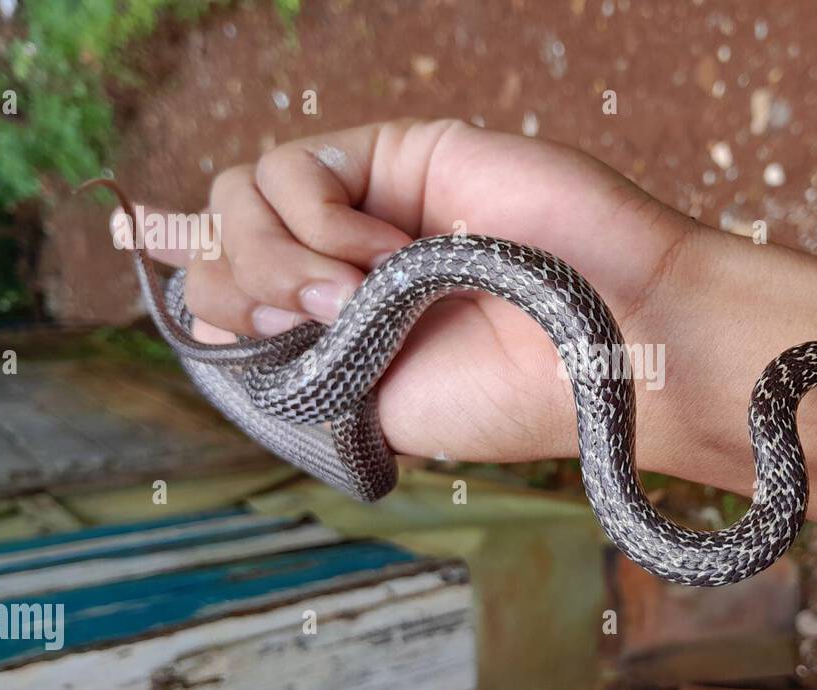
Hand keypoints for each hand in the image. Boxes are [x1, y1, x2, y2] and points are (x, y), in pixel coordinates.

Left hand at [144, 119, 699, 464]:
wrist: (608, 345)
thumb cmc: (508, 395)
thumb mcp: (374, 408)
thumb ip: (289, 363)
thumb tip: (207, 313)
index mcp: (335, 325)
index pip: (224, 290)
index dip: (218, 310)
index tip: (270, 347)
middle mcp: (343, 259)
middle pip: (216, 236)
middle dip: (246, 286)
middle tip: (323, 322)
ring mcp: (368, 203)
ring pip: (241, 193)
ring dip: (281, 256)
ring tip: (355, 295)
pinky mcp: (398, 154)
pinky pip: (294, 168)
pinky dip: (318, 221)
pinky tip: (381, 254)